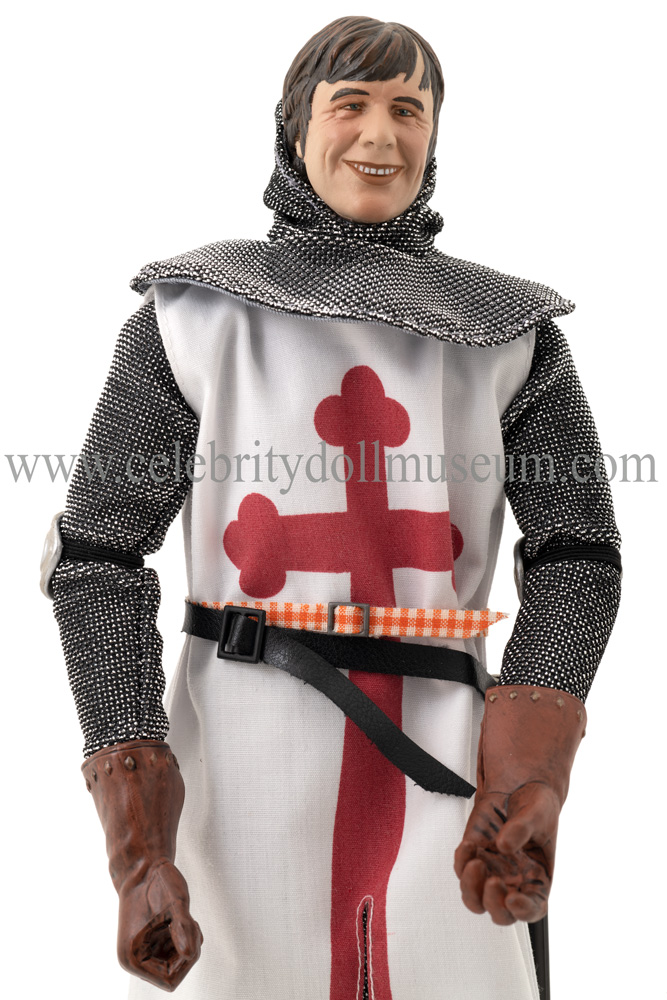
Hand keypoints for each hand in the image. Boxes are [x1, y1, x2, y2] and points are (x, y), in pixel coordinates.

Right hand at [118, 860, 202, 991]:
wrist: (144, 866)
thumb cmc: (158, 881)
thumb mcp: (176, 903)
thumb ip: (183, 928)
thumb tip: (190, 954)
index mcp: (133, 958)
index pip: (169, 981)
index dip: (186, 962)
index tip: (191, 935)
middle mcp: (134, 960)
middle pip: (173, 975)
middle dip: (188, 951)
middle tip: (192, 924)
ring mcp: (142, 952)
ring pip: (175, 964)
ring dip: (186, 944)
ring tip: (185, 918)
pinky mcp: (150, 943)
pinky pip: (173, 953)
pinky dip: (183, 938)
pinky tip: (181, 919)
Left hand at [454, 781, 558, 924]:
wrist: (519, 786)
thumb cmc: (537, 805)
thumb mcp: (538, 813)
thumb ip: (522, 829)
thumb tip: (504, 846)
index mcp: (537, 878)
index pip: (533, 908)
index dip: (523, 911)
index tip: (513, 899)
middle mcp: (514, 880)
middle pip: (500, 912)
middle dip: (492, 903)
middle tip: (492, 880)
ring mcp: (492, 870)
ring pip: (475, 897)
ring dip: (470, 885)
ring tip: (474, 860)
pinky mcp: (474, 855)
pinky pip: (461, 869)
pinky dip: (461, 860)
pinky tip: (469, 844)